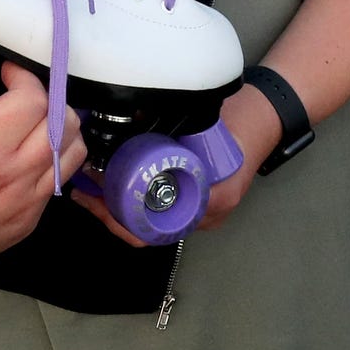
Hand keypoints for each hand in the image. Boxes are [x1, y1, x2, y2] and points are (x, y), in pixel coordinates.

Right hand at [0, 63, 84, 291]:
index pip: (32, 101)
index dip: (24, 77)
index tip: (9, 74)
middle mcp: (11, 178)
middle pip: (64, 122)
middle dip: (50, 97)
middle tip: (26, 95)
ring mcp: (24, 204)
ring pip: (74, 153)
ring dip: (63, 129)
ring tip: (39, 123)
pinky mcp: (28, 223)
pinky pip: (59, 182)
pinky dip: (54, 160)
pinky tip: (29, 155)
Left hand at [70, 82, 281, 245]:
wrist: (265, 117)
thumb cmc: (238, 123)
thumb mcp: (206, 123)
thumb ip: (172, 126)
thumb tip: (127, 117)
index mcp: (207, 202)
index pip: (156, 230)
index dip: (120, 220)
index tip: (96, 200)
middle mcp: (205, 215)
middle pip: (149, 232)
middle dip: (112, 217)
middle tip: (84, 194)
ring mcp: (202, 212)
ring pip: (154, 223)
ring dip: (121, 210)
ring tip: (90, 189)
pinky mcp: (197, 202)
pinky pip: (164, 211)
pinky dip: (137, 202)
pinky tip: (114, 185)